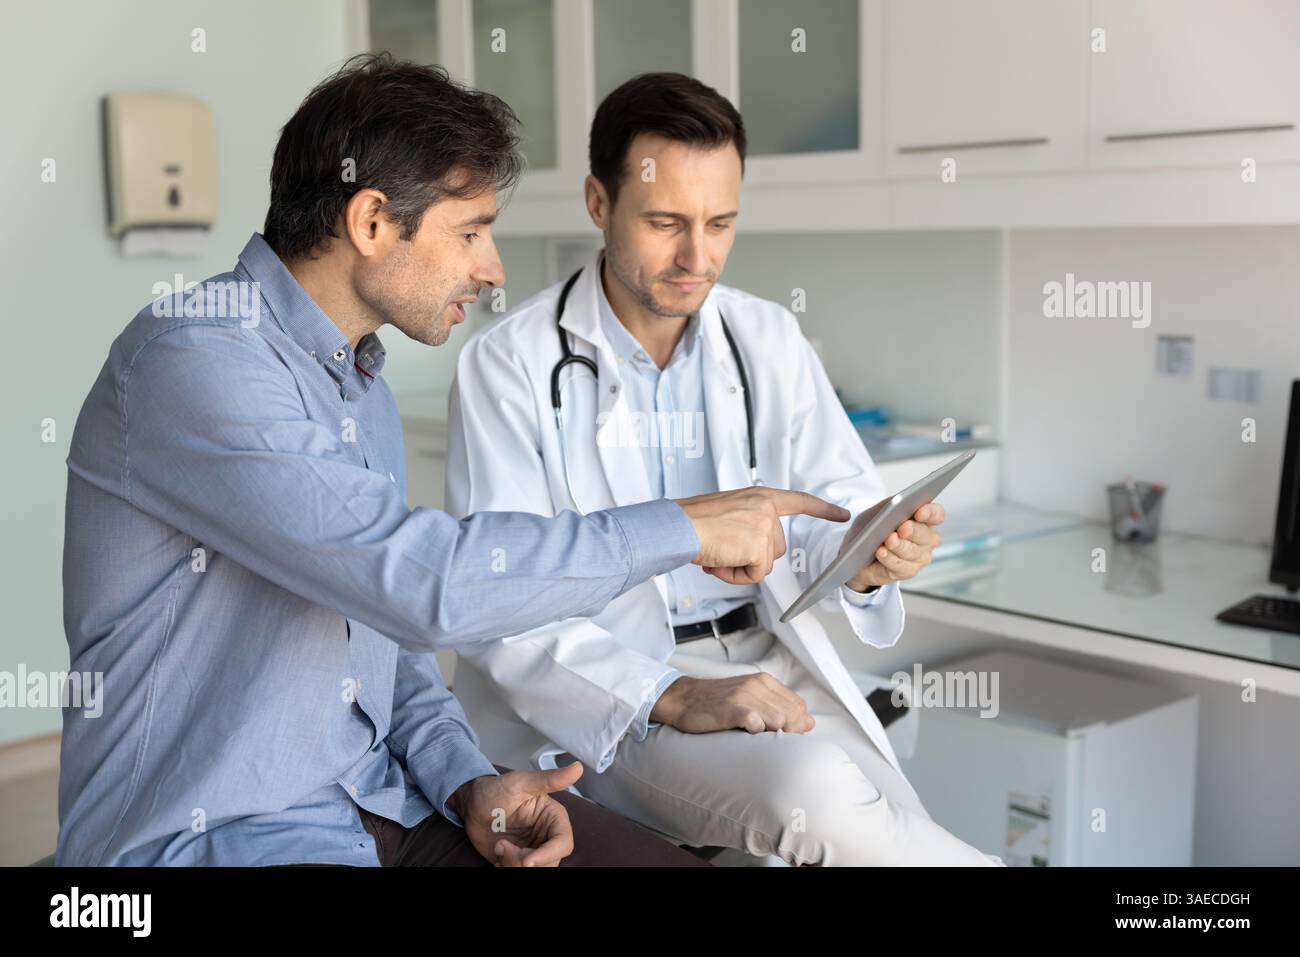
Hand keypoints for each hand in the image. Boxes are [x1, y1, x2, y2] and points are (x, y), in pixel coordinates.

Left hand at [449, 763, 583, 865]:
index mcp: (553, 818)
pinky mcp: (519, 861)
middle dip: (524, 861)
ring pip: (534, 870)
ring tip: (499, 847)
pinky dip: (506, 868)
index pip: (563, 843)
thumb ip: (549, 779)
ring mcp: (533, 850)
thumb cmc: (495, 790)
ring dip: (513, 864)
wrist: (472, 806)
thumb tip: (577, 768)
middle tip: (503, 847)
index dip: (548, 854)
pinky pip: (519, 873)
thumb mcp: (521, 783)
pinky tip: (498, 853)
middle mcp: (547, 837)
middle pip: (549, 862)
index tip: (527, 859)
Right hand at [650, 673, 814, 733]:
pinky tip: (743, 733)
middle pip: (792, 715)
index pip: (798, 706)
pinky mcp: (733, 708)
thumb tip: (810, 723)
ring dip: (770, 734)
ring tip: (753, 736)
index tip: (780, 734)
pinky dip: (755, 733)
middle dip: (786, 732)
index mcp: (764, 681)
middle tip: (765, 738)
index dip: (795, 724)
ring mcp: (745, 696)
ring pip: (779, 721)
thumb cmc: (715, 704)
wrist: (681, 700)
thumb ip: (779, 707)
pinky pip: (757, 724)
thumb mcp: (750, 699)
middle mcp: (757, 685)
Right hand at [676, 487, 849, 585]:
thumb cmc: (692, 521)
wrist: (678, 526)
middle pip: (774, 548)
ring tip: (718, 554)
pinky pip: (754, 575)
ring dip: (739, 567)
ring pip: (763, 564)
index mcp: (759, 496)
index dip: (822, 509)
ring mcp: (765, 527)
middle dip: (749, 556)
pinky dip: (734, 576)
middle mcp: (766, 508)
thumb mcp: (727, 512)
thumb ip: (746, 523)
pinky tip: (719, 562)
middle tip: (722, 549)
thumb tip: (748, 550)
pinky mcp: (759, 547)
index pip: (798, 501)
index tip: (842, 514)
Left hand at [845, 502, 944, 591]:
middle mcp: (928, 539)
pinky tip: (881, 552)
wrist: (860, 551)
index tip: (919, 512)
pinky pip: (900, 566)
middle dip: (913, 531)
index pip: (936, 514)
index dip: (930, 513)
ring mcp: (920, 557)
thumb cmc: (874, 527)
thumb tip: (893, 508)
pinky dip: (889, 558)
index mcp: (925, 519)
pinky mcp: (908, 571)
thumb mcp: (877, 511)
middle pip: (926, 534)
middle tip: (902, 529)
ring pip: (912, 552)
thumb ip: (888, 507)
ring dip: (899, 546)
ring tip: (889, 541)